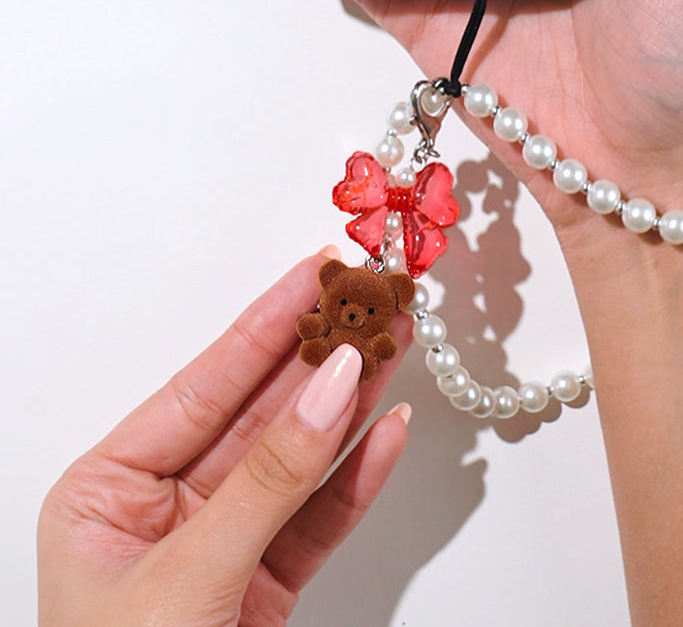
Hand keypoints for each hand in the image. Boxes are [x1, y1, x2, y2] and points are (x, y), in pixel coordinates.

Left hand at [38, 252, 411, 626]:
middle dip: (322, 355)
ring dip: (352, 402)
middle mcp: (166, 504)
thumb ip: (270, 479)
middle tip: (373, 300)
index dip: (267, 324)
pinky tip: (390, 431)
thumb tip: (334, 386)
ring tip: (399, 345)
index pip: (204, 384)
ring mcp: (223, 541)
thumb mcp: (186, 577)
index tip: (316, 272)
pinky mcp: (267, 582)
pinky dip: (360, 476)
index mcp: (110, 487)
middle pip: (261, 411)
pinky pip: (322, 515)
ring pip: (301, 455)